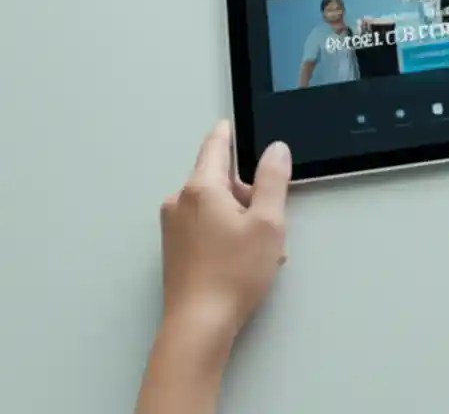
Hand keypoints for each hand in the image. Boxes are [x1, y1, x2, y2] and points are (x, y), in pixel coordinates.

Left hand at [158, 121, 291, 339]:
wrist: (199, 324)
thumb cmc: (233, 273)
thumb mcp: (268, 222)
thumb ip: (273, 180)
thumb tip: (275, 150)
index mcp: (201, 188)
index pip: (215, 147)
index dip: (227, 133)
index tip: (229, 124)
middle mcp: (180, 202)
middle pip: (218, 179)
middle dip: (245, 192)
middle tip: (267, 220)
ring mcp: (173, 227)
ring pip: (213, 206)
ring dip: (238, 217)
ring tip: (257, 250)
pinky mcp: (174, 249)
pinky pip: (203, 226)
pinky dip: (224, 233)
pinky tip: (240, 260)